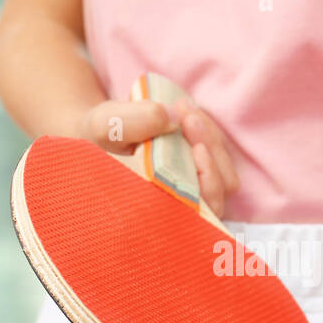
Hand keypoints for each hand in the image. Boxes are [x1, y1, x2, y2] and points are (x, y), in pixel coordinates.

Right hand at [77, 98, 239, 217]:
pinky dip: (207, 131)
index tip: (197, 149)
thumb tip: (171, 118)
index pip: (199, 213)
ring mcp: (193, 188)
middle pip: (219, 193)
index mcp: (156, 211)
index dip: (207, 185)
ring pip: (224, 174)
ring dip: (210, 138)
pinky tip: (184, 111)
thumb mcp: (104, 126)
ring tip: (181, 108)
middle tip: (186, 116)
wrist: (99, 137)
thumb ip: (129, 123)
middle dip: (210, 151)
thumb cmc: (97, 141)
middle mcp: (179, 206)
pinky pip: (218, 154)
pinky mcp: (200, 168)